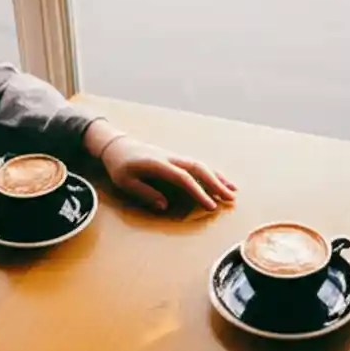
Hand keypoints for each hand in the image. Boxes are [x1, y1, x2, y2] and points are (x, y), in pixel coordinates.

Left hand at [83, 121, 235, 211]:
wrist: (116, 145)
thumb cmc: (119, 165)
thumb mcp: (125, 181)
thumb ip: (144, 193)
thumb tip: (164, 205)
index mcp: (157, 164)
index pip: (183, 178)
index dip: (198, 192)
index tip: (211, 206)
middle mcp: (170, 158)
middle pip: (198, 168)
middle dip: (216, 183)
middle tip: (230, 199)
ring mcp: (174, 156)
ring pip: (200, 165)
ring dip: (217, 178)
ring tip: (233, 192)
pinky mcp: (175, 158)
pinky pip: (197, 165)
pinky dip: (211, 173)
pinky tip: (220, 182)